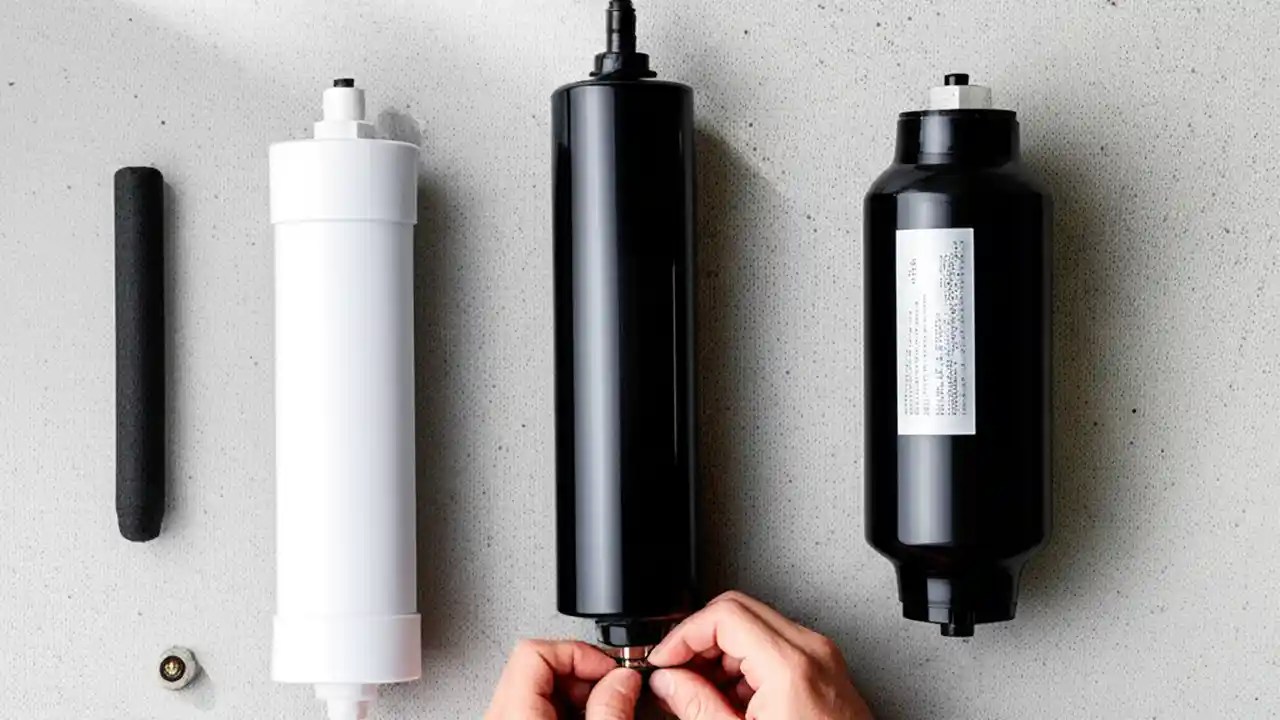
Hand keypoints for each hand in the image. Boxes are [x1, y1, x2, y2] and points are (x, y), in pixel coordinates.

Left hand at [484, 639, 642, 719]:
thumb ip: (610, 709)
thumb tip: (623, 679)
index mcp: (513, 714)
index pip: (535, 651)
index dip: (578, 652)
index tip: (608, 667)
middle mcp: (501, 718)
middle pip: (538, 666)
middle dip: (583, 674)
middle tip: (612, 690)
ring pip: (539, 687)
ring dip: (578, 694)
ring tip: (604, 711)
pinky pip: (536, 708)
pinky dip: (567, 711)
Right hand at [646, 591, 871, 718]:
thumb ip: (696, 707)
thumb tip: (670, 681)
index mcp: (789, 667)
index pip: (723, 615)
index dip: (683, 634)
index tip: (665, 657)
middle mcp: (811, 652)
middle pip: (738, 611)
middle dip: (699, 639)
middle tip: (676, 670)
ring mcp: (823, 658)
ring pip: (755, 625)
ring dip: (721, 652)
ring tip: (702, 692)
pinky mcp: (825, 669)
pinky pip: (775, 646)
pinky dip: (746, 663)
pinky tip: (732, 699)